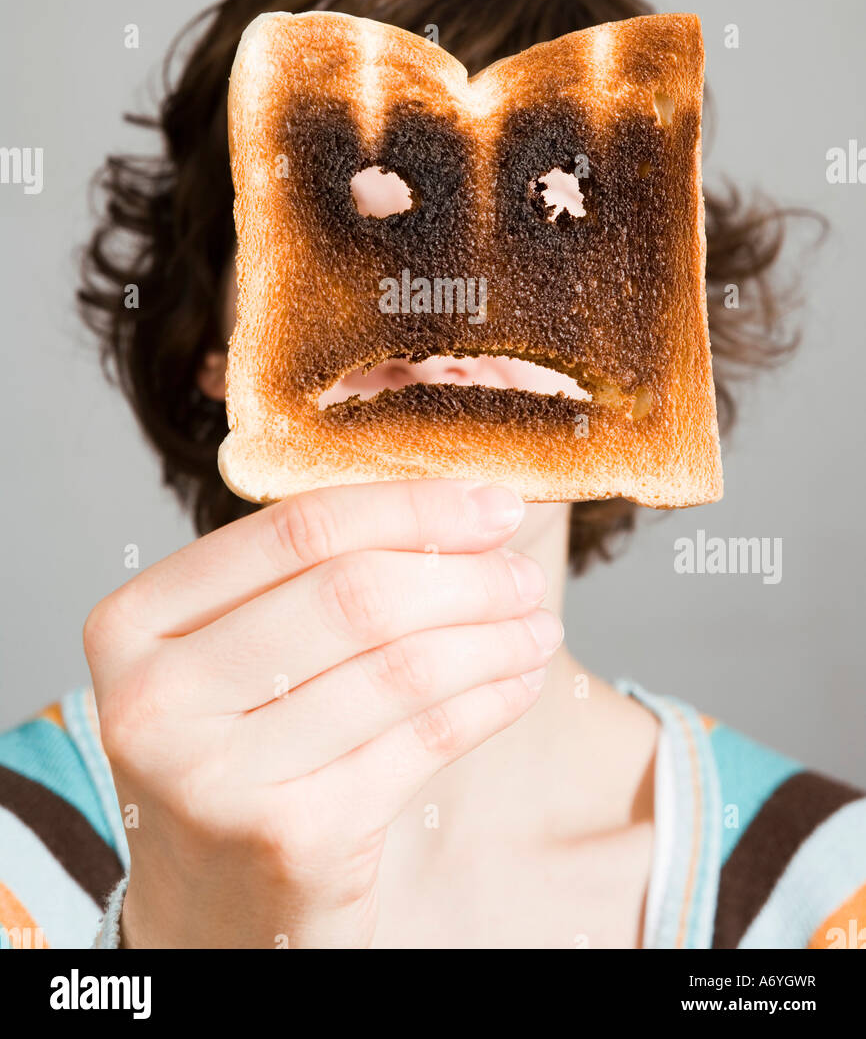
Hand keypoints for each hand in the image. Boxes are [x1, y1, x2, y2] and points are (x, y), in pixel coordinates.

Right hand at [83, 480, 560, 947]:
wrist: (214, 910)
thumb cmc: (241, 750)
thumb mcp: (233, 655)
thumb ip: (307, 575)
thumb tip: (459, 501)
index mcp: (132, 623)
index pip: (294, 529)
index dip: (410, 506)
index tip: (490, 501)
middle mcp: (156, 699)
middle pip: (351, 594)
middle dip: (463, 575)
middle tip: (523, 573)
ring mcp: (220, 776)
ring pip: (398, 668)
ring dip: (490, 638)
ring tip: (536, 627)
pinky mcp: (293, 838)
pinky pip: (422, 741)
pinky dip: (488, 700)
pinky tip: (518, 681)